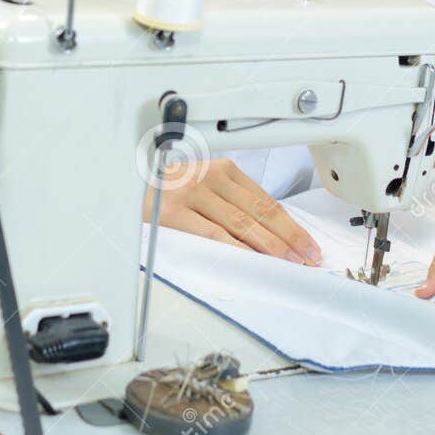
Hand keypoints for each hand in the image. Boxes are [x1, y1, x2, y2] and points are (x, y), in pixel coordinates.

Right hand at [143, 158, 321, 264]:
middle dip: (288, 239)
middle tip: (306, 259)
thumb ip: (235, 204)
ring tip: (287, 263)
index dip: (292, 226)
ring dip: (268, 247)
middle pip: (259, 213)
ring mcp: (190, 194)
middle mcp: (209, 178)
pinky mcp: (173, 213)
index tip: (308, 246)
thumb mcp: (206, 189)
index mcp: (223, 170)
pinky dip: (235, 249)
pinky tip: (250, 261)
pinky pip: (211, 235)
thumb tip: (276, 234)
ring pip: (240, 224)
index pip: (267, 202)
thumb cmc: (171, 194)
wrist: (126, 187)